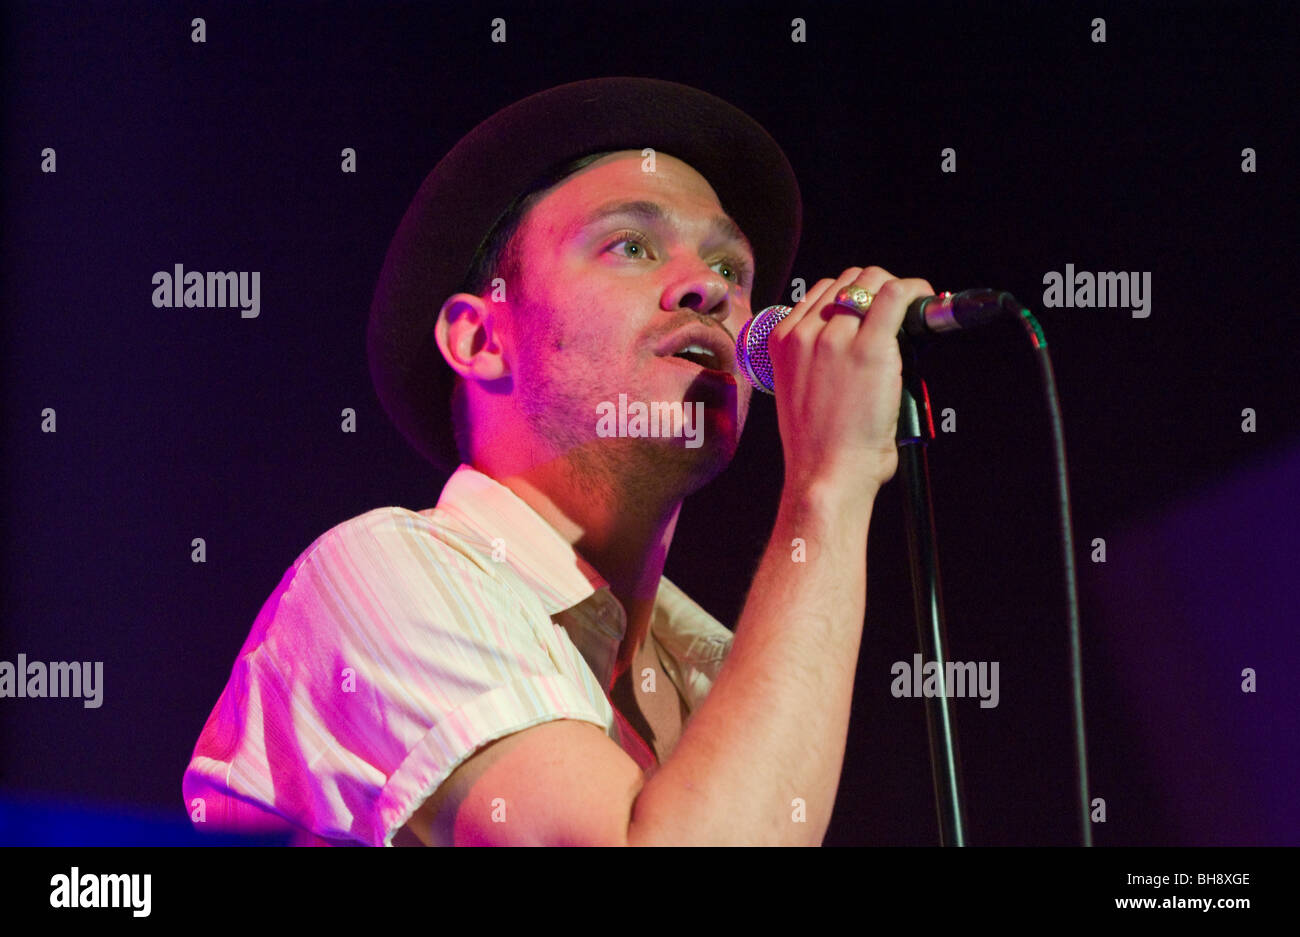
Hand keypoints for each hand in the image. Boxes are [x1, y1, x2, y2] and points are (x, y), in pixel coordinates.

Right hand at [767, 266, 934, 502]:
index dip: (853, 296)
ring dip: (894, 290)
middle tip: (897, 311)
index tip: (872, 309)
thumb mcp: (800, 391)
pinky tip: (925, 302)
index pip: (822, 292)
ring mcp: (835, 338)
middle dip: (875, 290)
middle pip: (847, 281)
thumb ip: (818, 360)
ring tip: (910, 309)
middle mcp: (805, 333)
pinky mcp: (870, 348)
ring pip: (871, 281)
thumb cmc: (818, 448)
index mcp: (783, 342)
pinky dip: (915, 292)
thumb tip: (856, 344)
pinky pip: (895, 296)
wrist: (825, 475)